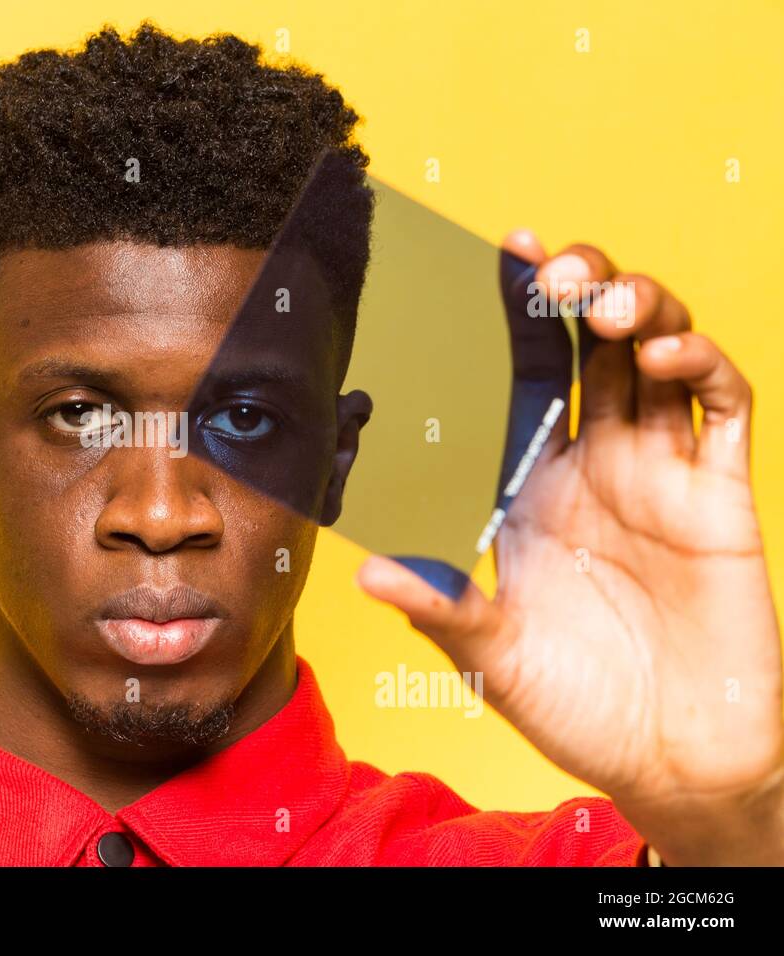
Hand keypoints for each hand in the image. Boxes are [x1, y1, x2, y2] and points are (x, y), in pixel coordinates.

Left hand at [357, 231, 783, 864]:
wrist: (667, 762)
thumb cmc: (573, 704)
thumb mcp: (488, 655)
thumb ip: (440, 607)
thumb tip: (363, 571)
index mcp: (534, 484)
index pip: (526, 372)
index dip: (518, 312)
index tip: (498, 254)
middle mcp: (597, 464)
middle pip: (593, 345)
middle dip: (580, 289)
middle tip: (554, 271)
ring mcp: (661, 475)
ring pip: (660, 358)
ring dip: (641, 312)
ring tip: (605, 304)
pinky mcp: (719, 499)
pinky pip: (721, 412)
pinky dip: (701, 369)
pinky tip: (665, 358)